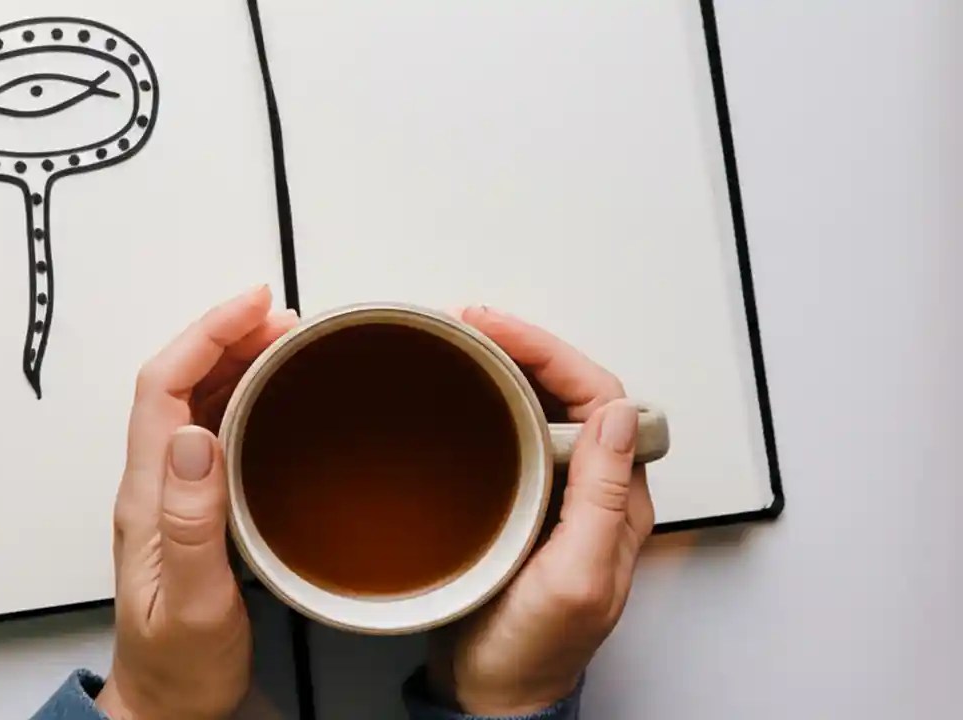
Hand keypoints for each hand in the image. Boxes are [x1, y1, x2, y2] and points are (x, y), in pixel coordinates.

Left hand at [98, 285, 297, 719]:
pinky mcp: (195, 507)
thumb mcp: (193, 604)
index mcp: (149, 497)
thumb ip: (193, 524)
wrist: (167, 706)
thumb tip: (196, 437)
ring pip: (195, 400)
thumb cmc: (179, 666)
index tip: (252, 306)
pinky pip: (213, 429)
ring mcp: (173, 494)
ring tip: (282, 340)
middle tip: (281, 317)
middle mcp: (155, 485)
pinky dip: (243, 395)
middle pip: (177, 381)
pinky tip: (271, 395)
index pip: (162, 387)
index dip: (205, 334)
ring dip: (233, 358)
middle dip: (224, 333)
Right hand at [427, 305, 654, 715]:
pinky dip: (486, 401)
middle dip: (525, 346)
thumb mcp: (576, 579)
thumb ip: (601, 499)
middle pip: (570, 390)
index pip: (598, 396)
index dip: (549, 352)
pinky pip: (510, 433)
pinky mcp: (517, 503)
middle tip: (471, 323)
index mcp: (616, 499)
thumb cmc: (533, 652)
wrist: (492, 696)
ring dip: (506, 367)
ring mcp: (553, 494)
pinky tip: (459, 395)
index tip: (496, 330)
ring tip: (462, 342)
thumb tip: (616, 414)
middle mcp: (590, 488)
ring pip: (541, 406)